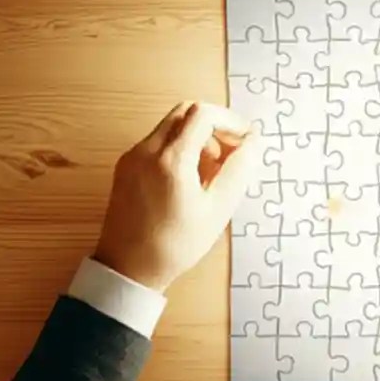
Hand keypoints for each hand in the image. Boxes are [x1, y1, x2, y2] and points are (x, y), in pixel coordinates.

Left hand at [94, 102, 259, 290]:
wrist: (128, 268)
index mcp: (171, 160)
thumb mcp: (218, 210)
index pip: (204, 114)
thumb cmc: (175, 245)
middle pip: (186, 112)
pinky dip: (179, 147)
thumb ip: (239, 170)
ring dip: (197, 136)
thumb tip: (253, 143)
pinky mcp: (126, 166)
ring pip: (171, 125)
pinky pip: (157, 142)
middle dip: (214, 125)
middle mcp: (146, 150)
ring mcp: (132, 157)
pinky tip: (189, 178)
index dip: (231, 122)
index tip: (245, 142)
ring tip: (212, 171)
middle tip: (231, 153)